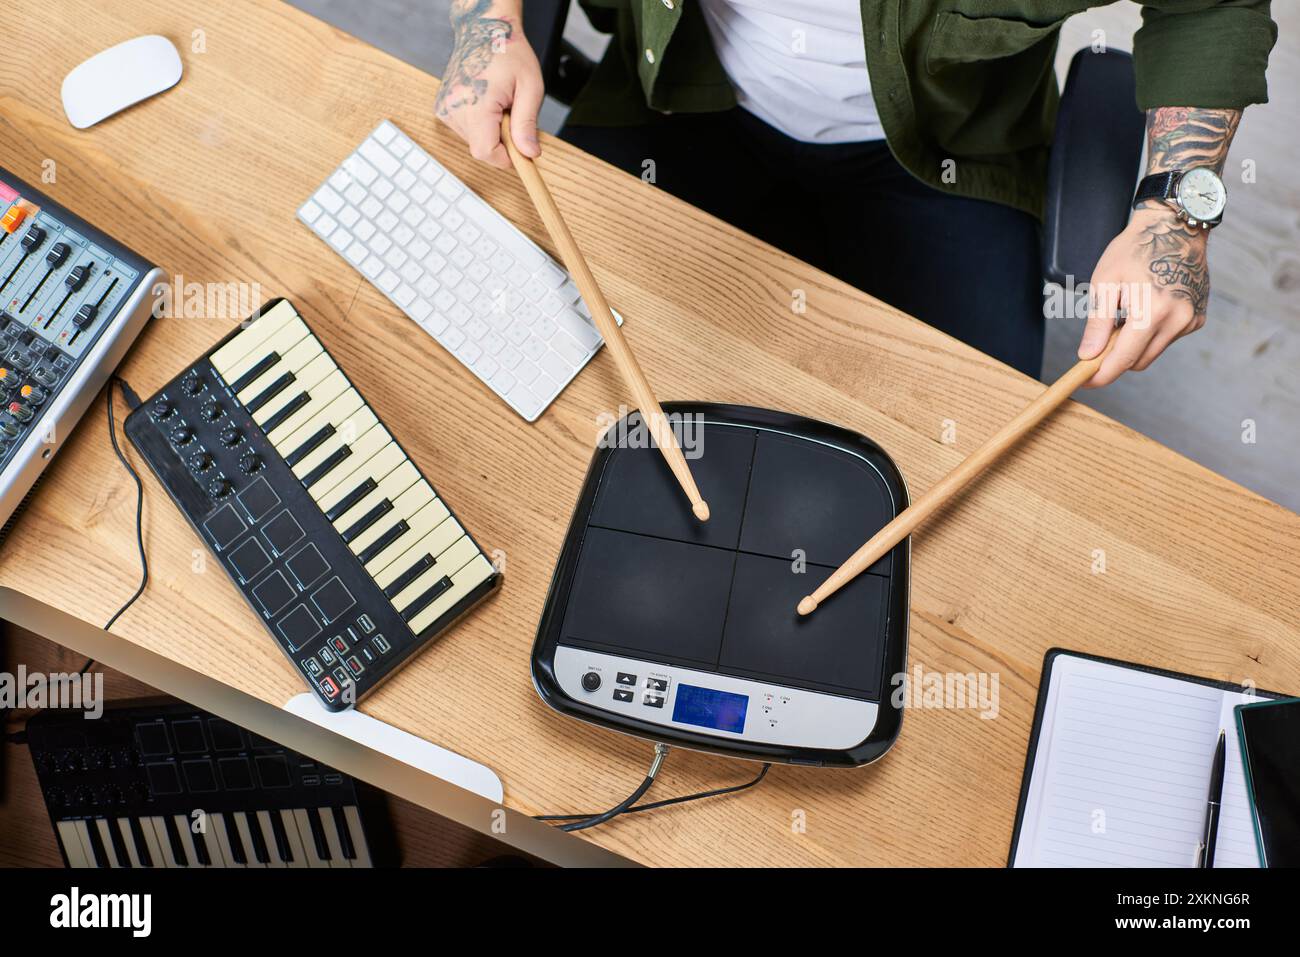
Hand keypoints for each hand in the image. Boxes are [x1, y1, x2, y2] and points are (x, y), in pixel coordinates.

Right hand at [434, 0, 542, 169]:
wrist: (483, 31)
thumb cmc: (509, 53)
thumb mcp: (530, 87)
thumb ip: (527, 124)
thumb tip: (529, 153)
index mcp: (476, 103)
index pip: (486, 152)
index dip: (506, 157)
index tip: (519, 148)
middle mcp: (454, 108)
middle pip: (481, 149)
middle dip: (501, 140)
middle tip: (510, 112)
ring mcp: (445, 109)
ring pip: (474, 140)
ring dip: (490, 131)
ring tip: (497, 103)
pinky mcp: (442, 109)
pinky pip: (465, 130)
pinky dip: (479, 124)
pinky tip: (484, 102)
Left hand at [1077, 206, 1209, 386]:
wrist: (1174, 227)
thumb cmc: (1135, 250)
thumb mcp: (1105, 283)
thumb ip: (1097, 324)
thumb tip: (1088, 356)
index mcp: (1152, 312)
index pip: (1123, 360)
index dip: (1101, 374)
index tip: (1084, 380)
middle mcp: (1178, 320)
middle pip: (1139, 361)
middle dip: (1116, 357)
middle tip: (1102, 336)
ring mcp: (1191, 320)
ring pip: (1153, 351)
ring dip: (1135, 344)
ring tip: (1127, 313)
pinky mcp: (1198, 318)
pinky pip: (1168, 339)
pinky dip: (1152, 333)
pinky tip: (1147, 308)